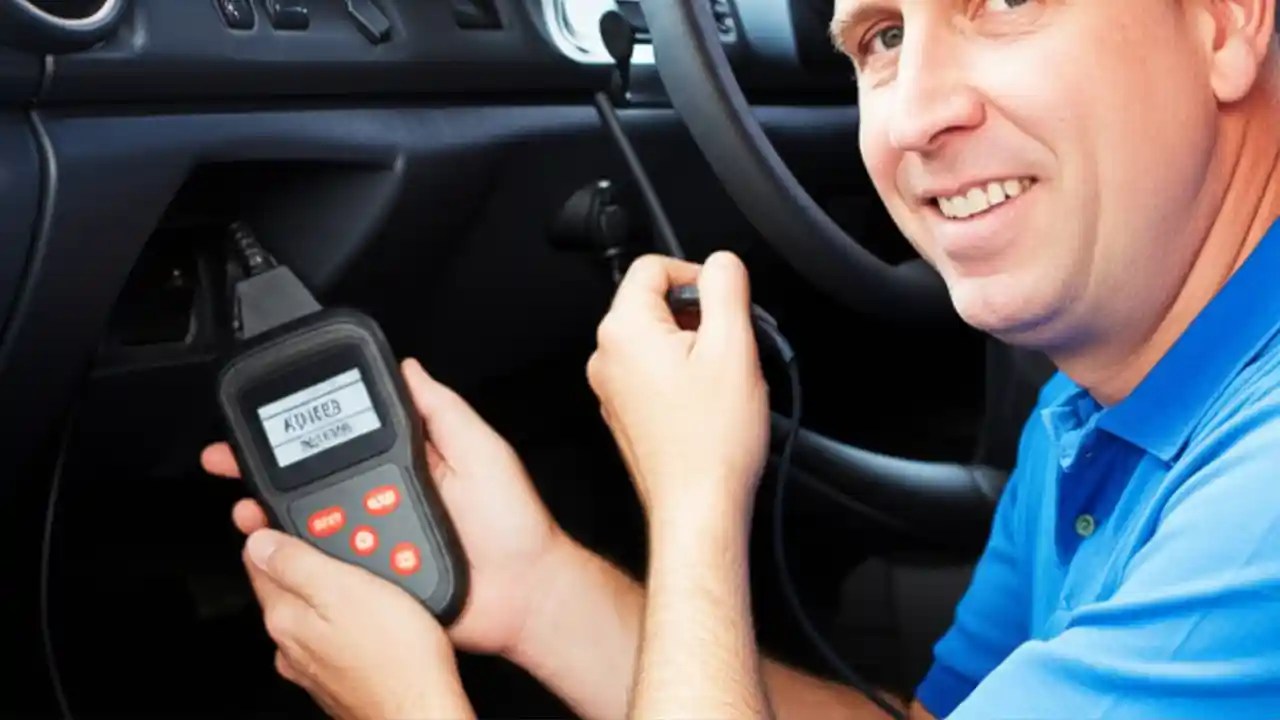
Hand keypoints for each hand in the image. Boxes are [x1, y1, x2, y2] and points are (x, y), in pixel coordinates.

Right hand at [203, 358, 571, 658]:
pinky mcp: (372, 581)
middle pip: (314, 483)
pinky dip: (300, 563)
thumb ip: (442, 411)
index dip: (304, 429)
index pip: (344, 438)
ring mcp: (374, 541)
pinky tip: (276, 554)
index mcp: (405, 464)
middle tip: (227, 461)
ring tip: (246, 509)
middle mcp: (383, 499)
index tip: (264, 418)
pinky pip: (329, 571)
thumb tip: (409, 367)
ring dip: (274, 519)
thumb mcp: (482, 449)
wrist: (525, 594)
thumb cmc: (513, 523)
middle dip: (267, 473)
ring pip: (313, 529)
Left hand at [238, 528, 472, 718]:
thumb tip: (257, 539)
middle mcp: (291, 643)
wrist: (422, 710)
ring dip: (330, 585)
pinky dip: (348, 615)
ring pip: (313, 609)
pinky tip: (376, 609)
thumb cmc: (395, 655)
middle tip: (337, 532)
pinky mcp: (342, 675)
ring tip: (364, 565)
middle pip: (286, 583)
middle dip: (305, 554)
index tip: (275, 509)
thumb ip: (296, 562)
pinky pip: (337, 632)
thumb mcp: (345, 588)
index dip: (267, 527)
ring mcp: (315, 663)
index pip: (257, 559)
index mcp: (286, 615)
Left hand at [586, 251, 769, 518]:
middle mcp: (608, 355)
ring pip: (657, 337)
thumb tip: (722, 262)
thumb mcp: (734, 346)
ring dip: (693, 346)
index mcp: (625, 330)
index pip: (654, 266)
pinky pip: (653, 371)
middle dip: (698, 315)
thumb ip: (727, 286)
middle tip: (730, 346)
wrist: (698, 506)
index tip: (724, 301)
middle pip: (655, 302)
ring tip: (722, 379)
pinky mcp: (624, 410)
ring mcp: (612, 386)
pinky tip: (708, 402)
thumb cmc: (711, 442)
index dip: (697, 275)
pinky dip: (682, 374)